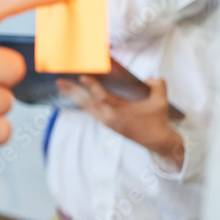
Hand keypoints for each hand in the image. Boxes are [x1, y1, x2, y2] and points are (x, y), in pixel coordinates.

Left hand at [56, 75, 183, 169]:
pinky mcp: (106, 123)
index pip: (101, 97)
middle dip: (73, 90)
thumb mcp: (161, 101)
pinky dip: (80, 102)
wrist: (157, 142)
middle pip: (87, 101)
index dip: (92, 87)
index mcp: (119, 112)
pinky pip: (90, 110)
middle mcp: (108, 117)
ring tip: (60, 86)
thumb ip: (157, 85)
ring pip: (86, 106)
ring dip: (73, 95)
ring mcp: (105, 121)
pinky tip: (73, 96)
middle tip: (59, 81)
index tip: (82, 77)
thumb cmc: (157, 121)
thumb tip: (150, 78)